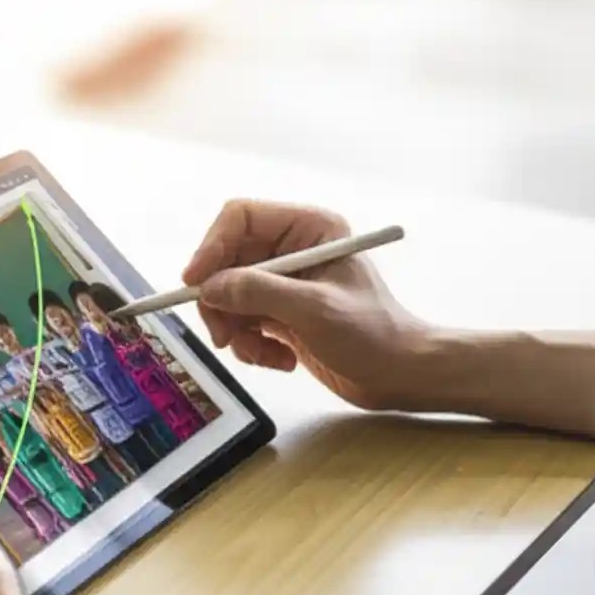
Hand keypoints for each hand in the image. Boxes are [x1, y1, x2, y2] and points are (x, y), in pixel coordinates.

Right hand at [183, 199, 429, 410]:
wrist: (398, 376)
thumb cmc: (372, 335)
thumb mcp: (315, 310)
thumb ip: (260, 293)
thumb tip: (209, 288)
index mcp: (309, 228)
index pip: (241, 218)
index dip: (212, 246)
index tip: (195, 283)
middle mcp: (293, 248)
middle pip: (227, 261)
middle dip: (222, 301)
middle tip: (224, 337)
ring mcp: (285, 282)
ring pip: (229, 296)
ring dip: (237, 330)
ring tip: (263, 355)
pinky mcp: (280, 313)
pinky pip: (243, 322)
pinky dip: (252, 346)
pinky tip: (282, 360)